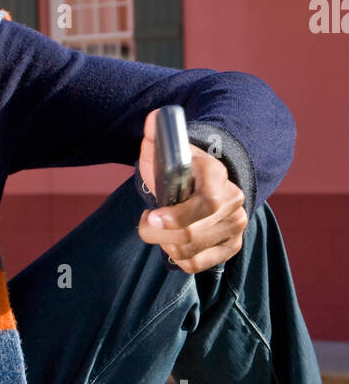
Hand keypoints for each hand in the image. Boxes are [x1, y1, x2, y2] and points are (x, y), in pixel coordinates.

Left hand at [137, 109, 247, 272]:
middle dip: (157, 233)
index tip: (151, 216)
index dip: (176, 216)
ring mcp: (235, 226)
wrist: (202, 182)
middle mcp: (233, 202)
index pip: (206, 203)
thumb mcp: (164, 151)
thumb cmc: (177, 168)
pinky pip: (195, 265)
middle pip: (189, 235)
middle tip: (147, 221)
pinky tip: (173, 240)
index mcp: (217, 175)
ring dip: (164, 243)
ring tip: (162, 227)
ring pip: (188, 252)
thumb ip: (158, 135)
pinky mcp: (232, 246)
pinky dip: (177, 257)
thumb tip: (153, 119)